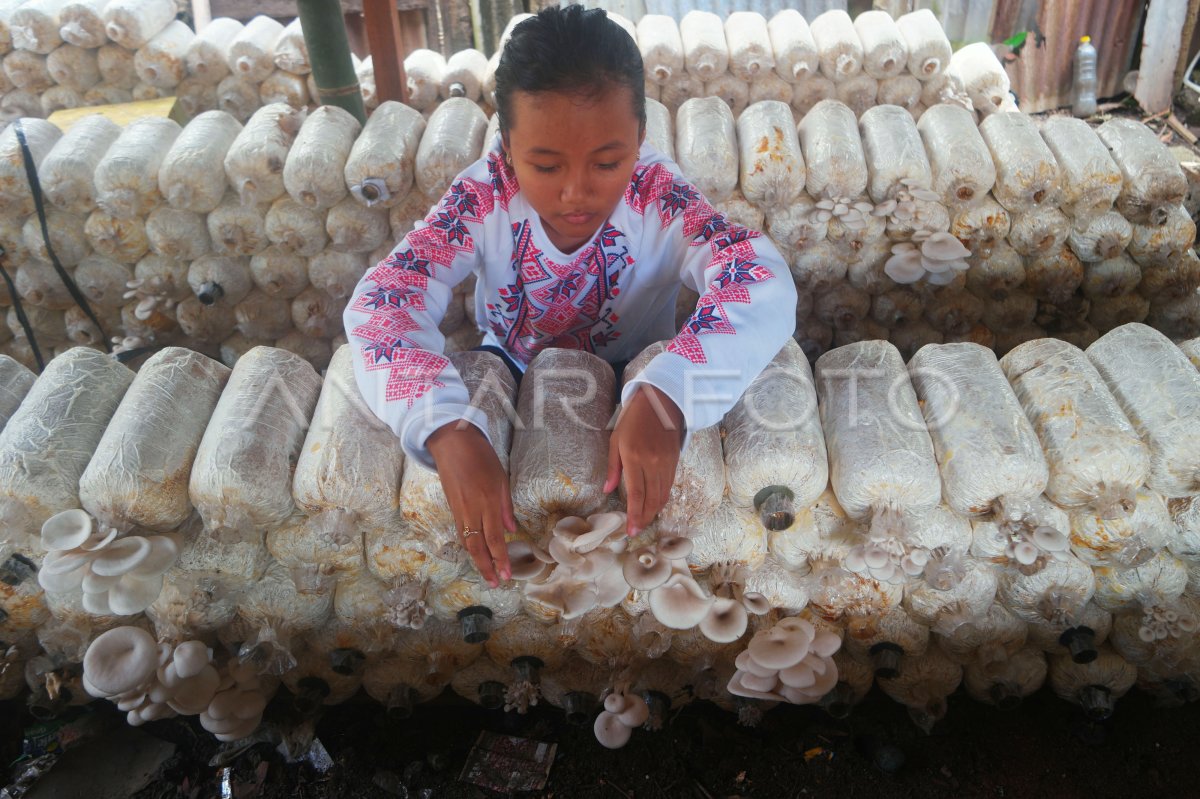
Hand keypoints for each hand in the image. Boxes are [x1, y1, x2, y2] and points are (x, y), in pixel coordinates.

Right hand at [427, 420, 515, 587]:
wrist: (452, 444)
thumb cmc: (481, 457)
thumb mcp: (501, 477)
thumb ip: (506, 505)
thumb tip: (511, 528)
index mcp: (488, 502)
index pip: (495, 538)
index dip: (500, 559)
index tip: (506, 575)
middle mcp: (472, 510)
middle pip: (478, 546)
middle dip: (486, 567)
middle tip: (494, 583)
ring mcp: (460, 510)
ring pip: (467, 541)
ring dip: (477, 560)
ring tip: (487, 574)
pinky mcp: (452, 507)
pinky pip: (461, 532)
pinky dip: (469, 546)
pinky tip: (476, 553)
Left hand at [604, 384, 685, 536]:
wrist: (660, 402)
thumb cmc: (632, 419)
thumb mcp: (615, 440)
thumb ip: (613, 467)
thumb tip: (607, 490)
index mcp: (634, 457)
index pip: (636, 494)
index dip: (634, 515)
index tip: (631, 530)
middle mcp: (653, 463)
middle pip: (651, 499)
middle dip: (644, 518)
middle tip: (637, 530)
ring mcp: (666, 463)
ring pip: (662, 495)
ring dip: (654, 511)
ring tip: (644, 521)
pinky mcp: (675, 461)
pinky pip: (668, 486)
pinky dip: (662, 499)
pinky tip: (654, 505)